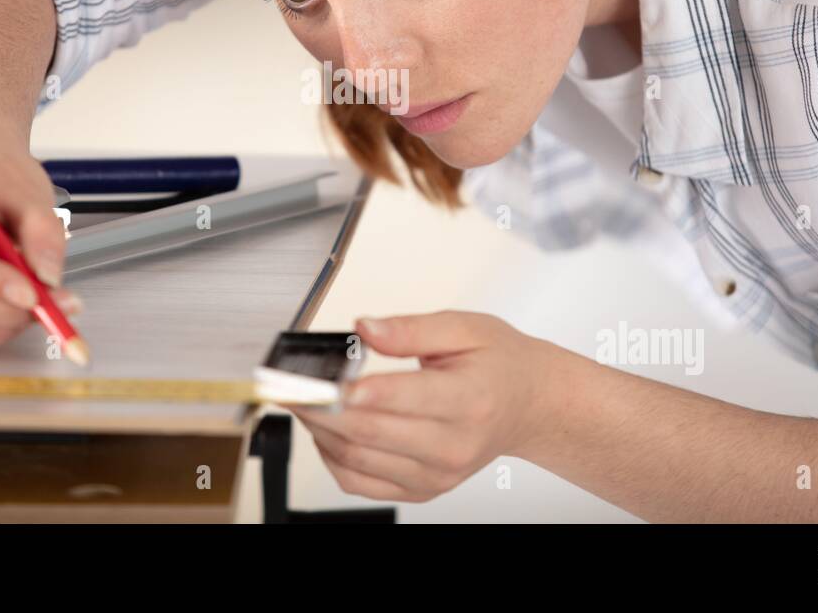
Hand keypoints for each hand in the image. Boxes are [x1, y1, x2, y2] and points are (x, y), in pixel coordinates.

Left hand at [285, 311, 566, 502]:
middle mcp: (454, 444)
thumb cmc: (499, 364)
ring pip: (358, 459)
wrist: (528, 404)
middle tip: (290, 385)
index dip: (357, 392)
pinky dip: (332, 456)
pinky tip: (325, 429)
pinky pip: (360, 481)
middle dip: (321, 408)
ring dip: (320, 430)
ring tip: (303, 399)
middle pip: (371, 432)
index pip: (405, 399)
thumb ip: (411, 329)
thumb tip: (365, 328)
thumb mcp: (465, 327)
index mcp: (469, 399)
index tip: (321, 380)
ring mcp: (436, 474)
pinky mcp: (421, 489)